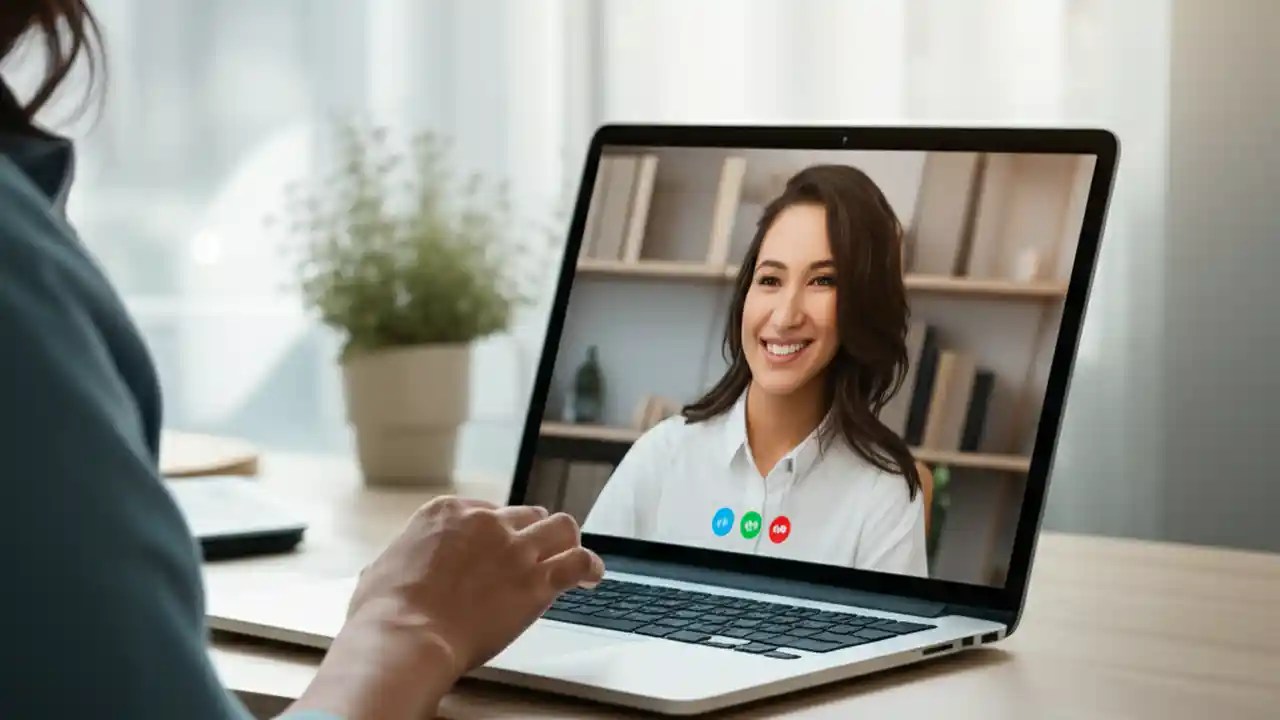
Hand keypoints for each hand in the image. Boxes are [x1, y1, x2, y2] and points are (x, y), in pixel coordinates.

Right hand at [347, 496, 604, 675]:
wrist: (405, 636)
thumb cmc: (384, 612)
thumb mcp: (380, 569)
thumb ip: (397, 560)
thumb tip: (386, 569)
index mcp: (447, 512)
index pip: (486, 509)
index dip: (495, 530)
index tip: (497, 546)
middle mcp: (486, 522)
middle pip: (525, 515)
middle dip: (530, 533)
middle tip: (532, 554)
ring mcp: (514, 549)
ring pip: (561, 527)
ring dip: (566, 541)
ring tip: (568, 555)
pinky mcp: (537, 581)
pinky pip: (579, 563)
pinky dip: (591, 568)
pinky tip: (593, 577)